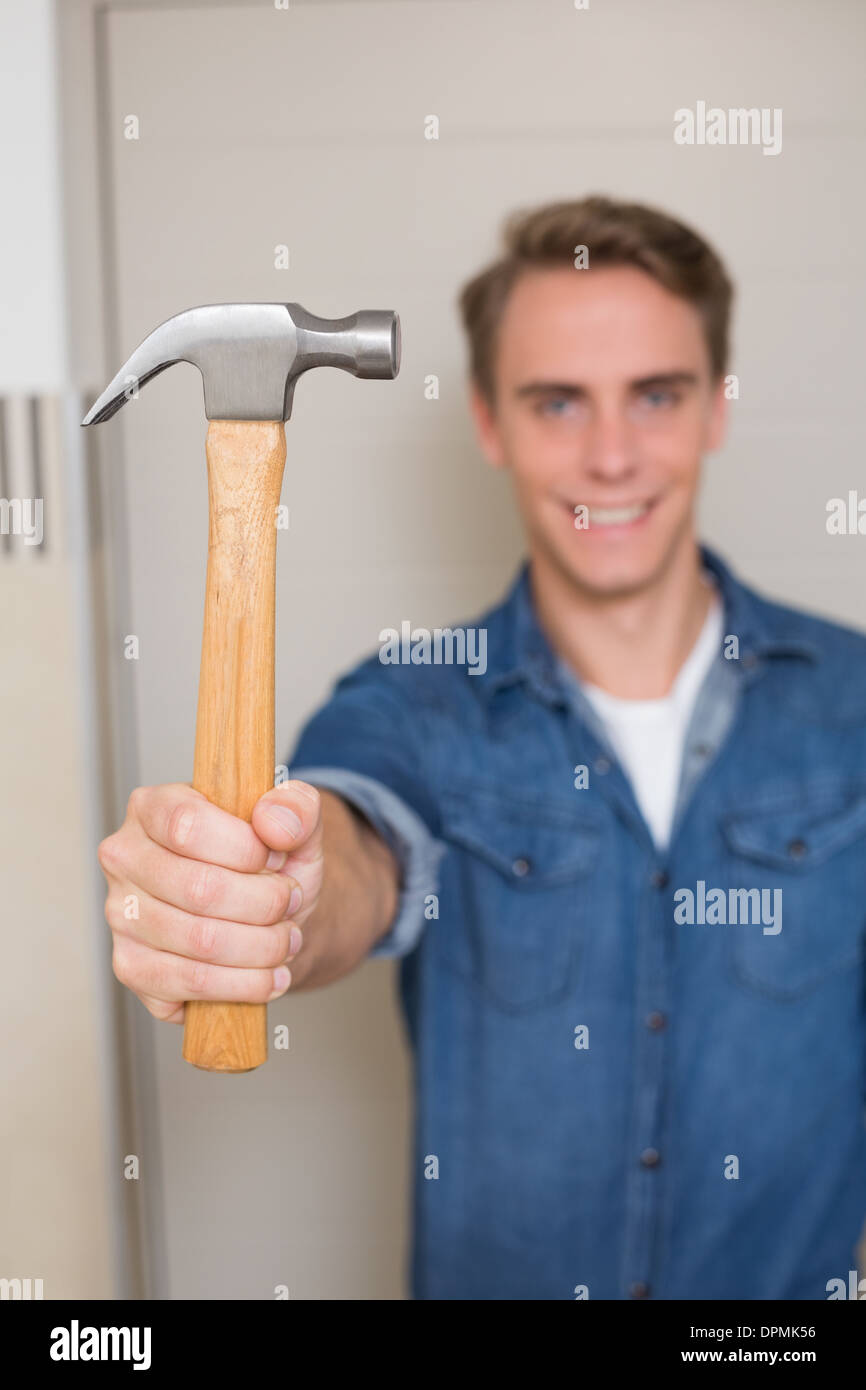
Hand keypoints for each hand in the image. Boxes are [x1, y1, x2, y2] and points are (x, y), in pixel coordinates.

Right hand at [98, 780, 323, 1022]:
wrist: (266, 914)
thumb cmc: (270, 861)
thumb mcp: (295, 821)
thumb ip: (297, 806)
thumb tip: (273, 823)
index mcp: (152, 806)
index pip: (188, 826)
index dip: (247, 849)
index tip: (279, 856)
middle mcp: (125, 859)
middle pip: (199, 889)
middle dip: (265, 903)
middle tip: (291, 903)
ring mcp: (122, 916)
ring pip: (201, 942)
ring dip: (263, 946)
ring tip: (286, 939)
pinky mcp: (131, 968)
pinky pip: (192, 984)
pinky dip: (245, 984)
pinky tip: (269, 974)